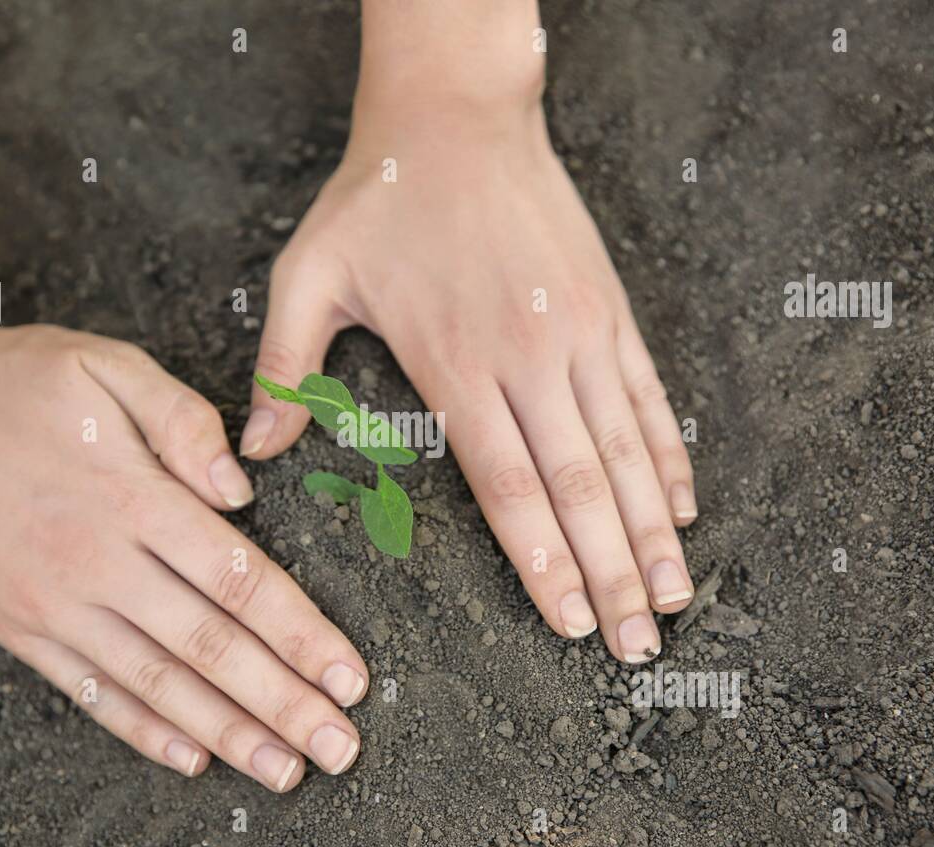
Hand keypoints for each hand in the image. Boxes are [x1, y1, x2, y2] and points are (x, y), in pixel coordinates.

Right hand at [0, 322, 367, 790]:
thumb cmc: (21, 382)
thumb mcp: (110, 366)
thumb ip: (185, 421)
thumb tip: (241, 489)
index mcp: (134, 498)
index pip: (240, 581)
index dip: (303, 635)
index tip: (351, 676)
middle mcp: (98, 563)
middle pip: (211, 648)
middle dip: (284, 703)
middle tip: (338, 747)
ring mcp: (54, 604)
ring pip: (158, 684)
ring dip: (228, 733)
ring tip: (284, 769)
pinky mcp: (19, 628)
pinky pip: (91, 693)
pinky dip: (144, 731)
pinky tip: (191, 758)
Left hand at [243, 76, 695, 663]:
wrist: (457, 114)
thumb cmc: (380, 197)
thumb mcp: (307, 275)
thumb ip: (284, 370)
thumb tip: (253, 454)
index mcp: (455, 364)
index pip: (509, 487)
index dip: (544, 562)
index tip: (569, 625)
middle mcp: (529, 359)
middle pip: (580, 488)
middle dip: (610, 575)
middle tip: (635, 645)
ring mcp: (581, 335)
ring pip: (626, 452)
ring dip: (650, 532)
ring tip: (672, 598)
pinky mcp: (611, 311)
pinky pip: (649, 399)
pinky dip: (668, 459)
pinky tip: (681, 510)